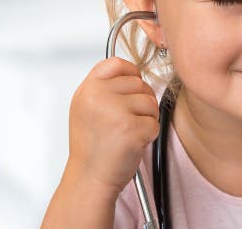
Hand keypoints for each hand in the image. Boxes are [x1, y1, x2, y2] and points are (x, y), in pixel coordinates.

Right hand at [65, 57, 159, 196]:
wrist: (89, 178)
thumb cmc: (92, 146)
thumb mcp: (87, 107)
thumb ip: (105, 86)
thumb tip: (133, 72)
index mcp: (88, 89)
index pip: (117, 63)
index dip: (130, 74)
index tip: (129, 90)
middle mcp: (98, 96)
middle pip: (139, 83)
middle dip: (140, 103)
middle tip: (125, 122)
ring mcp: (115, 111)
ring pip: (150, 102)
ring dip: (146, 118)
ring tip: (127, 132)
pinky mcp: (132, 128)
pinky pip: (155, 123)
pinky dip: (149, 135)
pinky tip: (132, 143)